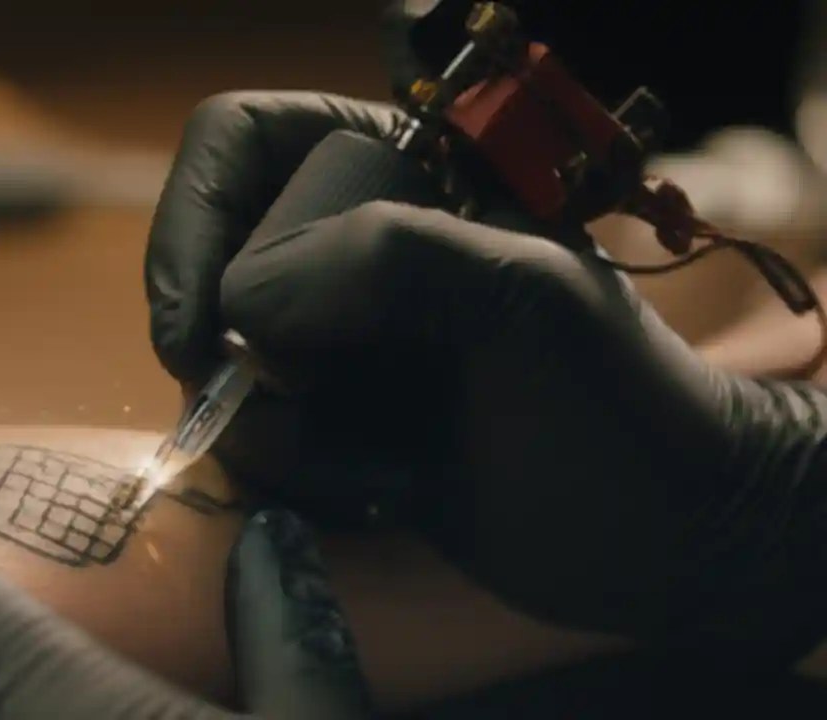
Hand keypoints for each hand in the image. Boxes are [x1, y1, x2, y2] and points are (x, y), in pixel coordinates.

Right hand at [218, 195, 826, 665]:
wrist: (660, 536)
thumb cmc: (619, 403)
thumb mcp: (525, 294)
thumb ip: (386, 256)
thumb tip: (242, 307)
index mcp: (397, 174)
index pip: (241, 145)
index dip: (192, 219)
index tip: (199, 329)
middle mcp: (349, 249)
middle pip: (214, 268)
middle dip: (241, 353)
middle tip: (311, 412)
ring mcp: (336, 341)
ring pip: (219, 364)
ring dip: (270, 432)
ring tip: (372, 467)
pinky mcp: (331, 425)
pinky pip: (249, 437)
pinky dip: (288, 476)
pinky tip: (377, 492)